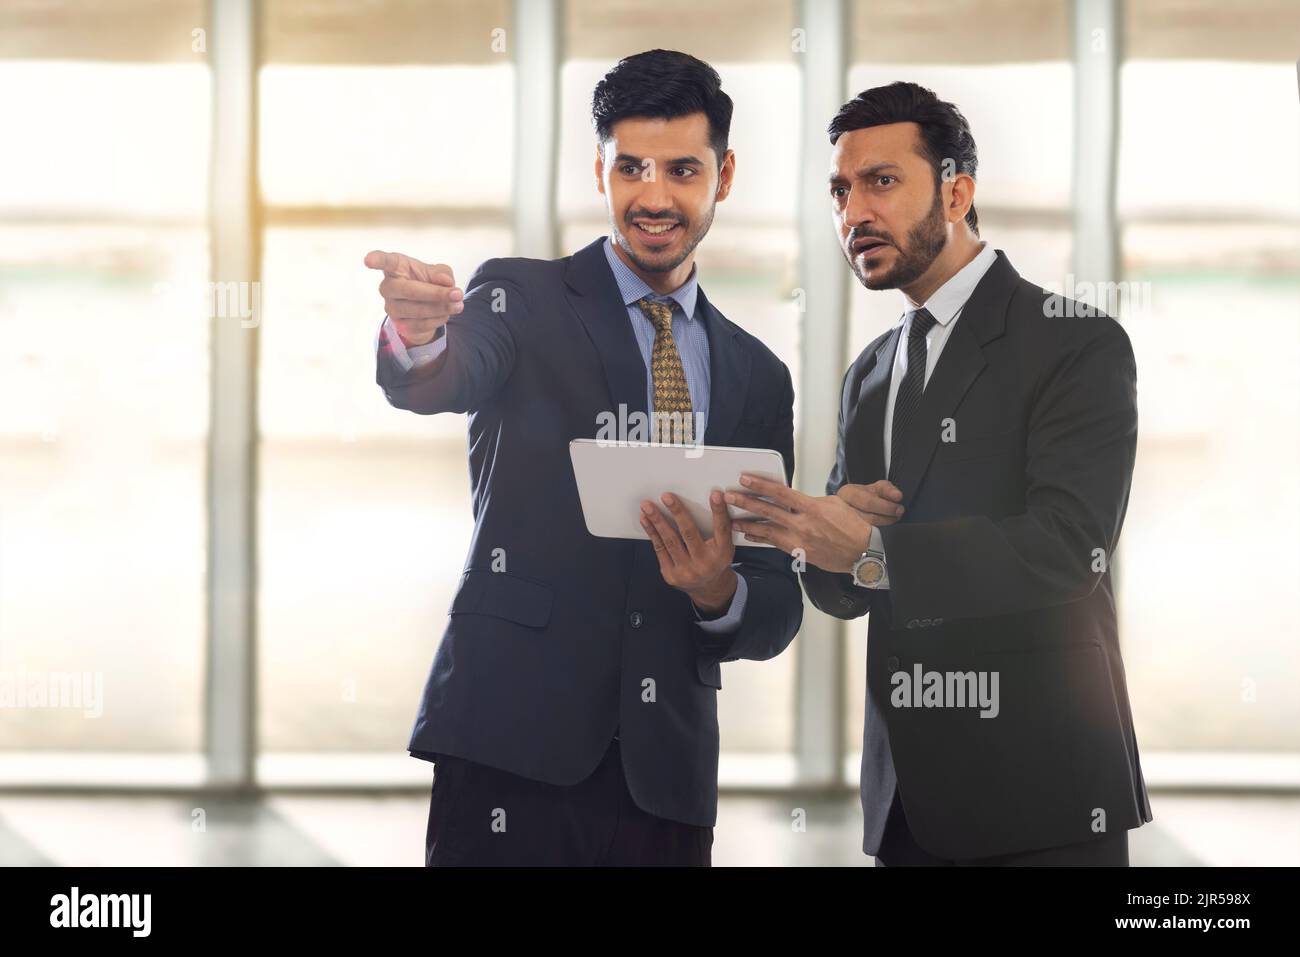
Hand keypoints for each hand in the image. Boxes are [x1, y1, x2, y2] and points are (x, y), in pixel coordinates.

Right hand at [363, 250, 462, 346]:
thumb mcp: (438, 273)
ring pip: (416, 310)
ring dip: (441, 308)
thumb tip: (447, 282)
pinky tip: (446, 313)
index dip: (376, 260)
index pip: (384, 261)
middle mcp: (388, 287)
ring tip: (458, 304)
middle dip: (435, 293)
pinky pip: (420, 324)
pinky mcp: (399, 325)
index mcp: (395, 267)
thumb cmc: (428, 281)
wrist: (427, 307)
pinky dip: (438, 319)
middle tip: (457, 293)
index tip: (368, 260)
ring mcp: (391, 307)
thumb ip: (442, 273)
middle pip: (407, 290)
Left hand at [639, 490, 737, 612]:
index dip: (718, 511)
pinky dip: (652, 533)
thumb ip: (720, 526)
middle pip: (689, 533)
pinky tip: (646, 520)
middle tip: (667, 497)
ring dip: (657, 521)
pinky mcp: (671, 575)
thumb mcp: (724, 545)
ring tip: (648, 507)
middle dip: (677, 512)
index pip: (721, 528)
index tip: (715, 494)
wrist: (708, 589)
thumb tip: (713, 497)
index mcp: (722, 553)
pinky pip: (659, 550)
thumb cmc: (715, 560)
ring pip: (670, 541)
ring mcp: (686, 571)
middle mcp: (705, 563)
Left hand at [727, 475, 903, 573]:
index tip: (745, 479)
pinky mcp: (800, 552)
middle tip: (728, 497)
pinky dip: (761, 538)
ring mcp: (800, 540)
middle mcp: (803, 524)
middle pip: (768, 511)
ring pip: (768, 530)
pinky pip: (776, 544)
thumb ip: (810, 502)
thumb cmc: (853, 525)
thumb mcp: (834, 504)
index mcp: (812, 507)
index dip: (761, 485)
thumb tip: (794, 499)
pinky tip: (749, 535)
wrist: (864, 551)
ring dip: (748, 524)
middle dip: (746, 503)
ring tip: (732, 520)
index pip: (781, 493)